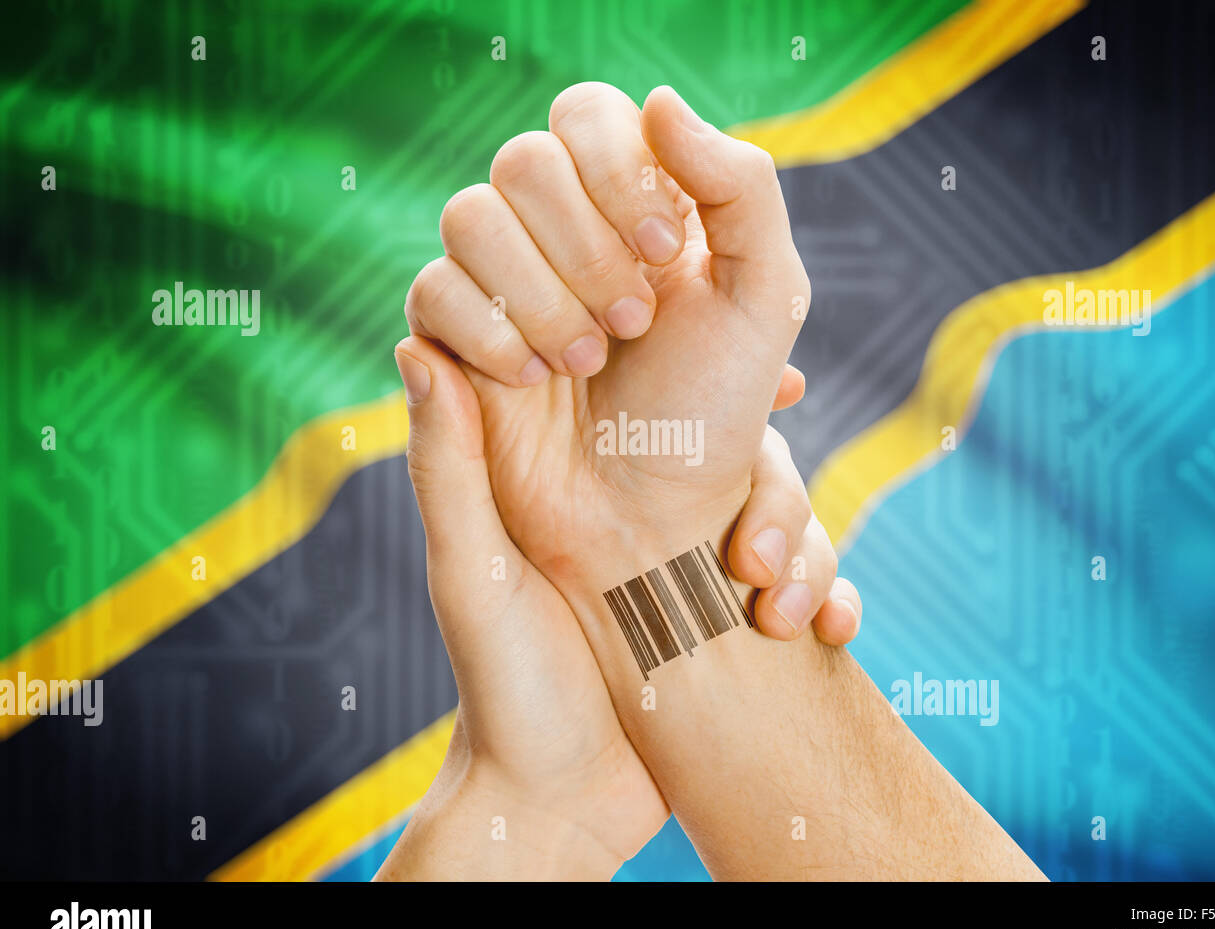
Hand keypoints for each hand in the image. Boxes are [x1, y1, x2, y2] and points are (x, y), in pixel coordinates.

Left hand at [376, 342, 859, 879]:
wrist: (559, 805)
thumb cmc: (503, 689)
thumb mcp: (473, 572)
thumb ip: (450, 468)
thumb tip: (416, 344)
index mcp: (578, 486)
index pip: (647, 395)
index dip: (700, 368)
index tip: (760, 371)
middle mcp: (643, 512)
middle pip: (740, 451)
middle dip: (776, 487)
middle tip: (763, 540)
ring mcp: (693, 563)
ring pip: (783, 515)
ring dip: (808, 553)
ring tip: (782, 610)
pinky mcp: (727, 614)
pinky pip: (801, 583)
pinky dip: (829, 600)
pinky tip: (830, 631)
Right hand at [403, 84, 807, 613]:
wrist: (655, 523)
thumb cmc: (716, 415)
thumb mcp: (765, 297)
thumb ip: (740, 185)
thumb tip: (655, 101)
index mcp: (634, 206)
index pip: (589, 115)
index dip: (617, 171)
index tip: (666, 254)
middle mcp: (562, 234)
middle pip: (524, 160)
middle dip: (583, 246)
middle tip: (633, 324)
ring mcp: (502, 284)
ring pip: (468, 217)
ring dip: (539, 294)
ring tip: (587, 362)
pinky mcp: (455, 339)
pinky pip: (432, 290)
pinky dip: (489, 334)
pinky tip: (536, 380)